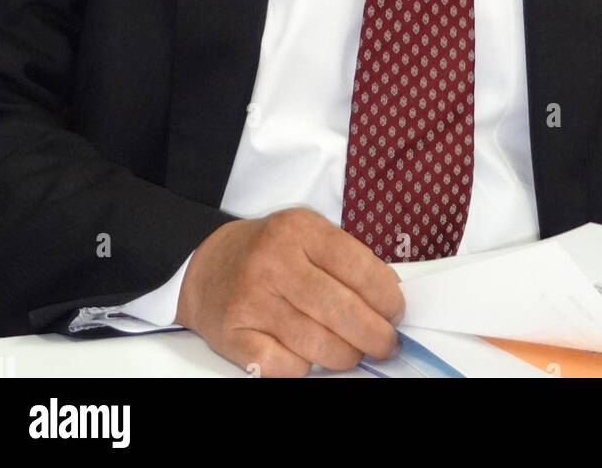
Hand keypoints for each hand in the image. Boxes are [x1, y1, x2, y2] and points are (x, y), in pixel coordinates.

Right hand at [175, 207, 404, 376]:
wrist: (206, 265)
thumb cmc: (269, 253)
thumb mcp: (306, 235)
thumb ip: (345, 259)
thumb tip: (389, 300)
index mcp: (299, 231)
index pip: (358, 267)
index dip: (386, 296)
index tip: (395, 312)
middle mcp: (274, 262)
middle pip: (341, 310)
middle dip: (375, 336)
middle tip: (386, 345)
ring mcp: (252, 300)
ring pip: (318, 345)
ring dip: (346, 356)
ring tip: (352, 353)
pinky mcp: (234, 336)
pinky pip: (285, 367)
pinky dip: (304, 370)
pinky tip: (308, 357)